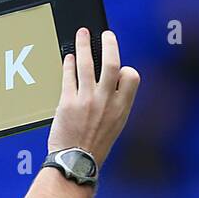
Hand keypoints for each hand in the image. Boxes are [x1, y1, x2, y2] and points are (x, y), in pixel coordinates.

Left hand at [47, 28, 140, 165]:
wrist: (76, 163)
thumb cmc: (94, 147)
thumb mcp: (114, 125)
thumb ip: (114, 103)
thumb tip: (110, 82)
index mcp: (122, 107)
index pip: (131, 77)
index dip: (125, 68)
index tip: (119, 64)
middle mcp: (107, 101)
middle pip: (111, 63)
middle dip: (109, 44)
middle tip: (105, 34)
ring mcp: (87, 100)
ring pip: (86, 64)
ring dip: (83, 45)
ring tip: (82, 34)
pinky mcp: (67, 103)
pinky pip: (68, 76)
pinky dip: (68, 64)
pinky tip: (67, 58)